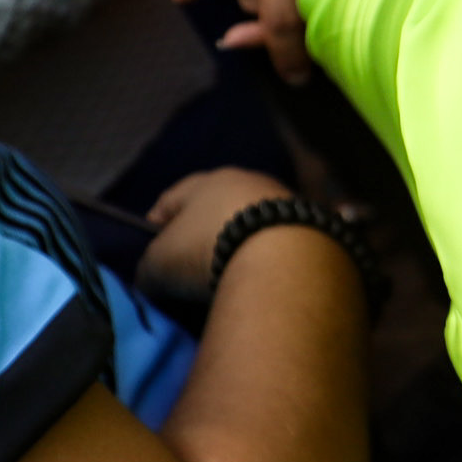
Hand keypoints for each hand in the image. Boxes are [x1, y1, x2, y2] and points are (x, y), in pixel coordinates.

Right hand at [134, 168, 293, 312]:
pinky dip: (267, 262)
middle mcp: (249, 182)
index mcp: (207, 180)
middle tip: (189, 269)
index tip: (151, 252)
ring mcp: (285, 203)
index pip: (171, 200)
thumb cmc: (208, 249)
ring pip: (252, 226)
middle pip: (216, 210)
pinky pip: (278, 246)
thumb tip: (152, 281)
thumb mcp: (159, 263)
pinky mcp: (314, 229)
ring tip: (228, 279)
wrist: (285, 259)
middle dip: (202, 237)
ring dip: (239, 248)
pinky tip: (260, 282)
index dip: (156, 226)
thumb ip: (148, 268)